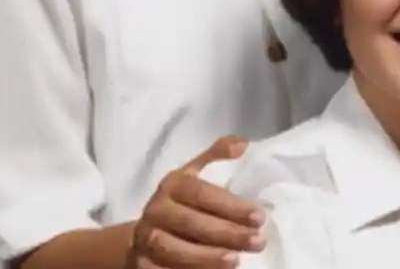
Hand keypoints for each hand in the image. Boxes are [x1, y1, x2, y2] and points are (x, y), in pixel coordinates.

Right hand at [127, 136, 263, 268]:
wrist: (145, 232)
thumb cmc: (180, 202)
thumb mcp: (194, 175)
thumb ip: (216, 155)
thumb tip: (243, 144)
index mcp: (172, 185)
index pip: (200, 193)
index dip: (230, 206)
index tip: (259, 218)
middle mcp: (155, 210)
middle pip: (190, 223)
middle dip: (226, 234)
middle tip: (257, 241)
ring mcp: (145, 238)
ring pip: (172, 249)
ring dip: (206, 257)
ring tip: (236, 260)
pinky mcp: (140, 264)